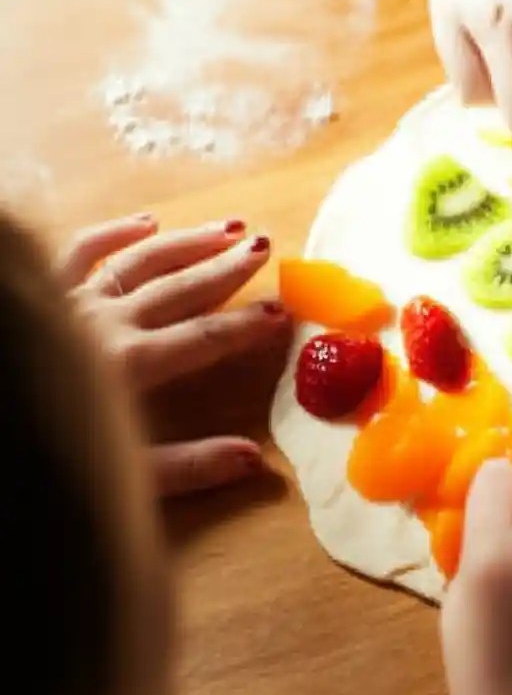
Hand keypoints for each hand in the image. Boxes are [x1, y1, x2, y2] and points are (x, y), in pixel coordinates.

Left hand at [60, 214, 288, 495]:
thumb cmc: (48, 456)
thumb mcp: (121, 474)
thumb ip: (187, 466)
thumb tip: (254, 460)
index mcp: (131, 364)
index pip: (206, 337)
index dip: (248, 324)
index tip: (284, 310)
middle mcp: (106, 321)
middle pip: (181, 288)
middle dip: (227, 267)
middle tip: (266, 247)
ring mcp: (71, 299)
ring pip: (141, 260)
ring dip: (188, 241)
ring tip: (230, 227)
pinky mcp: (43, 291)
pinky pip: (80, 250)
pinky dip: (114, 232)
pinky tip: (147, 220)